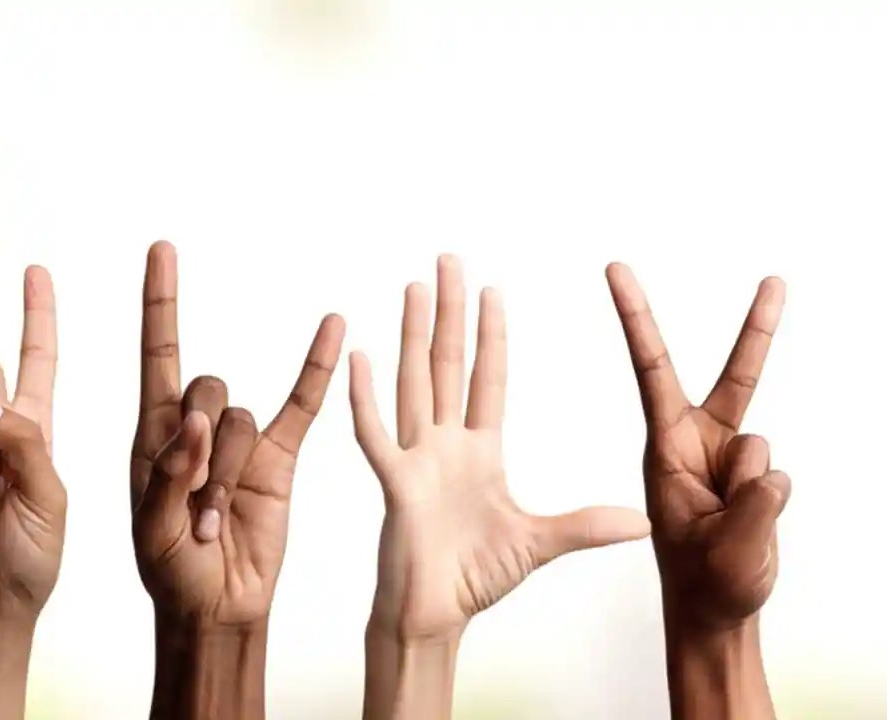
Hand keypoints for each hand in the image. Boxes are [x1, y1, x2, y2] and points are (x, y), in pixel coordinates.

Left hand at [131, 242, 344, 627]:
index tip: (162, 249)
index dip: (161, 300)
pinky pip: (302, 405)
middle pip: (207, 389)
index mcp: (154, 433)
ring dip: (228, 474)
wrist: (216, 607)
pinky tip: (333, 328)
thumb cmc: (169, 570)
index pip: (158, 351)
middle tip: (194, 509)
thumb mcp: (149, 527)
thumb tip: (195, 422)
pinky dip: (318, 368)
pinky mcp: (279, 458)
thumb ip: (167, 473)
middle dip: (201, 451)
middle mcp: (196, 426)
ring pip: (243, 416)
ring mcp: (240, 441)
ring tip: (214, 524)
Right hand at [350, 256, 649, 638]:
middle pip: (448, 364)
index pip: (488, 380)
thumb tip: (642, 522)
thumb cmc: (476, 578)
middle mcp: (445, 445)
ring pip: (415, 382)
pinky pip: (378, 434)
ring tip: (414, 287)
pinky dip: (366, 398)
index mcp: (479, 453)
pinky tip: (360, 358)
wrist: (435, 617)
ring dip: (414, 335)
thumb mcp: (540, 543)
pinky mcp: (396, 484)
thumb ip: (584, 525)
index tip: (491, 293)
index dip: (492, 336)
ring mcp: (417, 460)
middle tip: (449, 261)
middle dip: (451, 312)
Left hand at [606, 263, 788, 628]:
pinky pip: (776, 472)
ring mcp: (728, 458)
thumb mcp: (722, 552)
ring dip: (757, 493)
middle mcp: (696, 442)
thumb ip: (751, 509)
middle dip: (757, 330)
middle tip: (775, 279)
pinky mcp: (753, 475)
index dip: (637, 319)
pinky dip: (771, 502)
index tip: (615, 270)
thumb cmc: (703, 581)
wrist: (715, 610)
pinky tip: (747, 526)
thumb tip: (772, 470)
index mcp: (665, 447)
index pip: (652, 369)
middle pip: (734, 379)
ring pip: (762, 447)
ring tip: (728, 529)